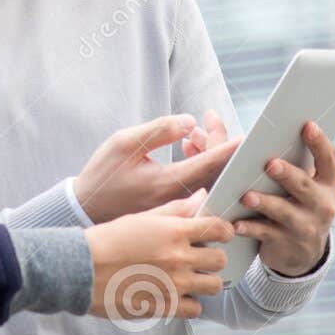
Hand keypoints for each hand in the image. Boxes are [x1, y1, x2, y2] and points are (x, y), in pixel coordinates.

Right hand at [74, 112, 240, 222]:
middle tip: (211, 120)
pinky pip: (201, 191)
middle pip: (216, 173)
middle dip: (220, 144)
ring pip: (209, 182)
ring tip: (193, 135)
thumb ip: (159, 130)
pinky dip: (202, 169)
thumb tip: (191, 121)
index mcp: (167, 182)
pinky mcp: (175, 213)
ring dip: (209, 156)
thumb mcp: (124, 143)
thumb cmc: (102, 174)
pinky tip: (189, 150)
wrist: (85, 209)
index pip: (211, 163)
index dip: (230, 146)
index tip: (248, 135)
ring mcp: (178, 209)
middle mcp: (179, 200)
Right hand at [84, 190, 234, 321]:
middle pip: (220, 260)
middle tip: (201, 256)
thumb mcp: (142, 217)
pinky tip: (176, 293)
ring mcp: (173, 285)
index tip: (217, 233)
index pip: (219, 229)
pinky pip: (195, 309)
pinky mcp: (164, 306)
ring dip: (204, 281)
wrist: (82, 268)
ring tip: (190, 276)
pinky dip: (189, 303)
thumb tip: (201, 196)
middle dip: (214, 257)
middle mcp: (178, 258)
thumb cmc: (109, 239)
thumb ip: (176, 209)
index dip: (222, 230)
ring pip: (213, 286)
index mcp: (174, 231)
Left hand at [234, 120, 334, 276]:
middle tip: (270, 164)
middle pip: (305, 185)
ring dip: (265, 202)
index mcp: (327, 181)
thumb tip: (209, 116)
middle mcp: (322, 203)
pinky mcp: (287, 243)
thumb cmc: (287, 197)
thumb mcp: (286, 175)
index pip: (328, 159)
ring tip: (246, 196)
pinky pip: (266, 234)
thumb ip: (247, 144)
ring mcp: (307, 226)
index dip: (319, 142)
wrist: (301, 251)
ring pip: (284, 212)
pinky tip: (235, 224)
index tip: (307, 125)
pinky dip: (250, 228)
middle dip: (288, 174)